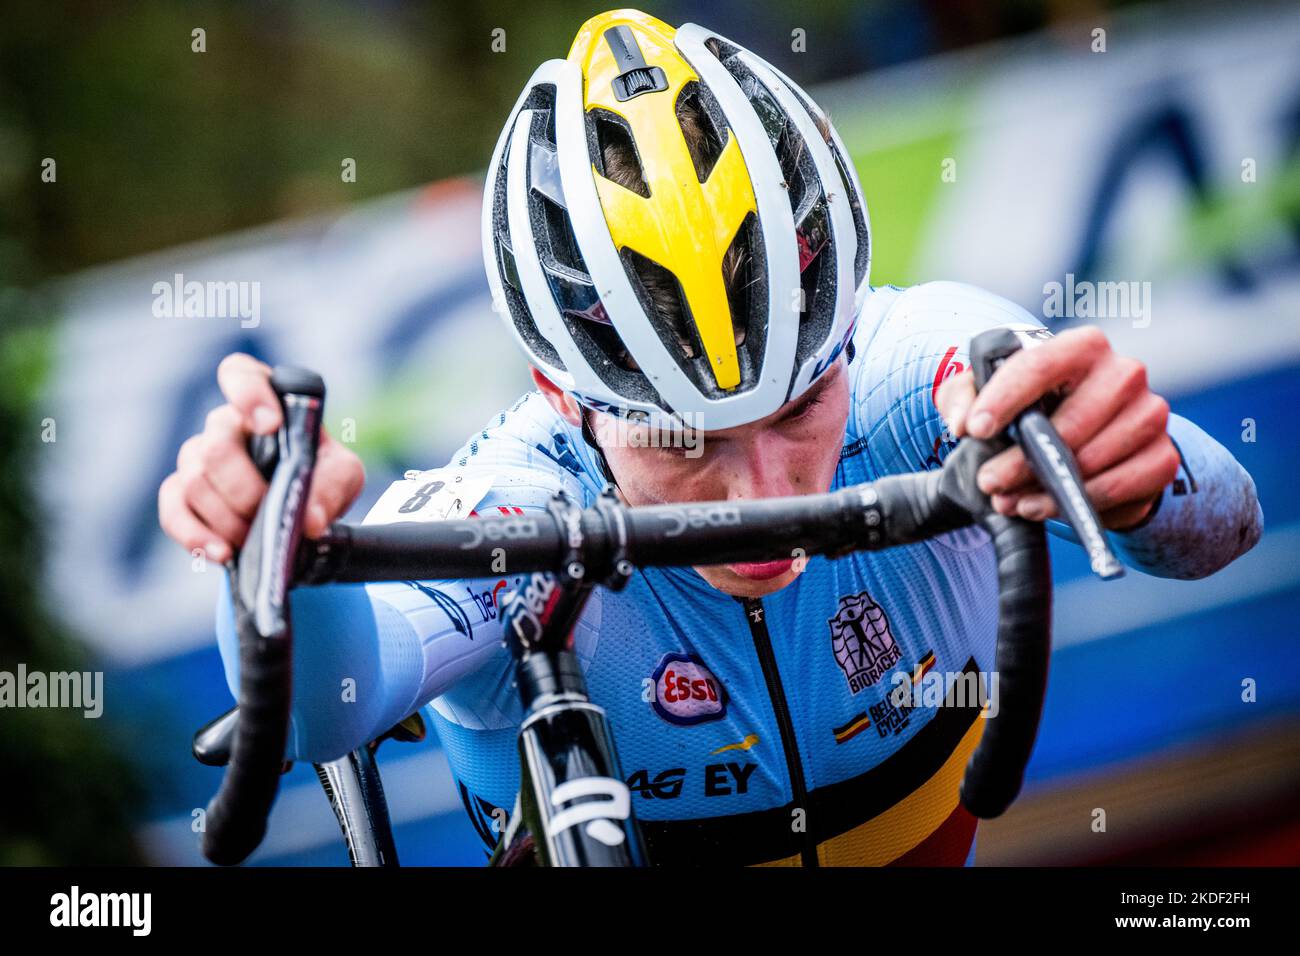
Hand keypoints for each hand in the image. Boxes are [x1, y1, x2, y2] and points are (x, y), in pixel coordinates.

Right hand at [158, 353, 363, 562]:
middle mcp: (226, 424)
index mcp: (265, 403)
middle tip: (268, 514)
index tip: (272, 424)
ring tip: (255, 540)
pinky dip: (196, 535)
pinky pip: (173, 511)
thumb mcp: (343, 476)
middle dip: (244, 489)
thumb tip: (310, 521)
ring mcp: (198, 457)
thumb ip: (332, 488)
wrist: (304, 512)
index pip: (240, 374)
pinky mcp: (182, 494)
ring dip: (227, 518)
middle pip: (216, 446)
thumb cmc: (322, 477)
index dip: (248, 394)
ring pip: (195, 481)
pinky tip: (223, 553)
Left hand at [935, 326, 1179, 529]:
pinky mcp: (1162, 458)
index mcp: (1083, 347)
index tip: (974, 430)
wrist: (1093, 440)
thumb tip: (961, 422)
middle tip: (988, 482)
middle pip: (1069, 422)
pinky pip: (1116, 487)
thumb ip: (964, 396)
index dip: (1004, 399)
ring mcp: (1150, 415)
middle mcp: (1124, 373)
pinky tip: (1040, 507)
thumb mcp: (989, 394)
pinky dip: (1074, 503)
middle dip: (1020, 459)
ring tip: (1008, 499)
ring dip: (1043, 487)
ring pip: (1091, 459)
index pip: (1040, 366)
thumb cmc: (1034, 408)